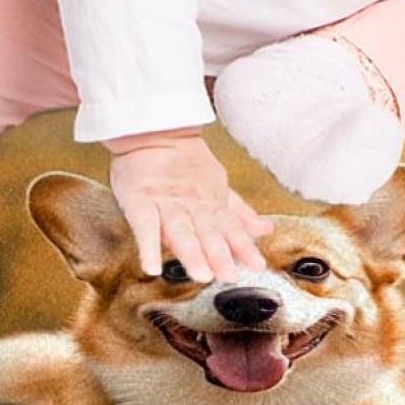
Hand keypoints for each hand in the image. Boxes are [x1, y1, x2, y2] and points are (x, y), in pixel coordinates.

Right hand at [105, 130, 273, 282]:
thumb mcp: (216, 186)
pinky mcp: (138, 200)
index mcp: (209, 203)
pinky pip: (143, 224)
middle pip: (207, 232)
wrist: (153, 130)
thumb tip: (266, 229)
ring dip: (192, 252)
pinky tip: (152, 266)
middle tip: (229, 274)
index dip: (243, 246)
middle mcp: (190, 206)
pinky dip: (148, 246)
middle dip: (219, 254)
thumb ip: (239, 212)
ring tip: (201, 274)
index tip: (256, 265)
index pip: (230, 228)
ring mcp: (165, 203)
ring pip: (181, 230)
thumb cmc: (183, 162)